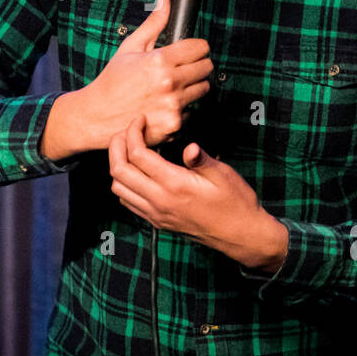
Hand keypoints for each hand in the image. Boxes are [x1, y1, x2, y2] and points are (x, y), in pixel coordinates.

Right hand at [46, 0, 212, 156]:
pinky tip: (163, 105)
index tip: (188, 52)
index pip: (201, 48)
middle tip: (180, 69)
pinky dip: (182, 108)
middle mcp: (170, 83)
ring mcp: (173, 106)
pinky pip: (192, 111)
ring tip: (170, 88)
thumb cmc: (113, 80)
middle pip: (207, 68)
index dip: (196, 48)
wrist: (97, 116)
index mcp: (160, 60)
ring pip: (203, 90)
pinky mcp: (174, 125)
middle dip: (196, 65)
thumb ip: (154, 22)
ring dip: (192, 87)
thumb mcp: (131, 47)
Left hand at [107, 114, 287, 272]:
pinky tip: (138, 172)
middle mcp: (159, 201)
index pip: (137, 155)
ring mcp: (156, 214)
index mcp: (174, 185)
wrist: (240, 236)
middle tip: (126, 131)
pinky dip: (124, 184)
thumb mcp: (223, 175)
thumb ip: (201, 160)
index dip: (132, 132)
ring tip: (130, 149)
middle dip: (116, 146)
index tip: (140, 119)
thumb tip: (189, 146)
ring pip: (118, 189)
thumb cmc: (235, 202)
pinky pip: (128, 202)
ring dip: (118, 166)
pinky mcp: (157, 222)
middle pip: (118, 171)